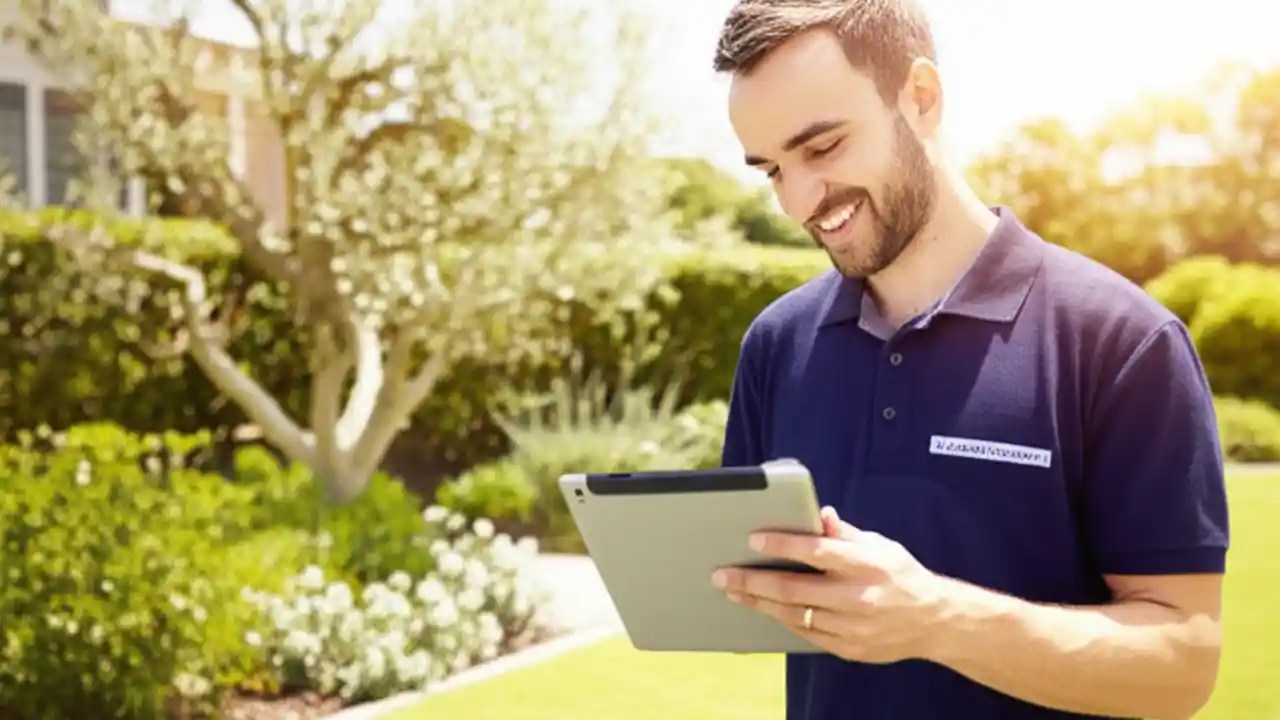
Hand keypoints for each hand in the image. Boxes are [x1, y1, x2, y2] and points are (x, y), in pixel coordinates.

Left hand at [711, 506, 950, 663]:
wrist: (934, 621)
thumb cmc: (899, 574)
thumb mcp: (878, 544)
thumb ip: (844, 533)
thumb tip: (817, 514)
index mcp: (866, 564)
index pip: (816, 552)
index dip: (782, 546)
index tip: (753, 540)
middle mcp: (858, 597)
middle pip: (795, 590)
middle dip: (753, 581)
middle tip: (723, 575)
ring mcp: (853, 628)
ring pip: (795, 616)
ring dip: (759, 604)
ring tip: (733, 593)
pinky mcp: (849, 648)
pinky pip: (807, 635)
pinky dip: (783, 621)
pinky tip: (764, 609)